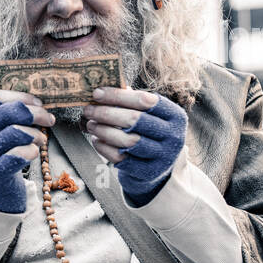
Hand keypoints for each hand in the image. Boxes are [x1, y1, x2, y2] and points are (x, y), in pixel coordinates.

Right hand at [0, 91, 54, 213]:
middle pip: (7, 112)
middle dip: (35, 113)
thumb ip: (6, 118)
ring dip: (35, 134)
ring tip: (41, 140)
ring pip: (15, 131)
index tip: (38, 102)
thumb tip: (36, 102)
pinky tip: (34, 153)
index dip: (19, 96)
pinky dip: (31, 151)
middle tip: (49, 120)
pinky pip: (18, 155)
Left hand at [83, 87, 186, 205]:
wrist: (158, 167)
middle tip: (88, 109)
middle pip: (135, 120)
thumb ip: (130, 103)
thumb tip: (102, 89)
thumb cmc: (148, 133)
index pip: (145, 100)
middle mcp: (174, 136)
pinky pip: (121, 158)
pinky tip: (96, 140)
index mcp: (175, 116)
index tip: (96, 93)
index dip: (118, 96)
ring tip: (90, 124)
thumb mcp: (147, 116)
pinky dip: (104, 148)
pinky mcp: (149, 172)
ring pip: (128, 140)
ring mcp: (163, 156)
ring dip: (103, 130)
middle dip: (107, 113)